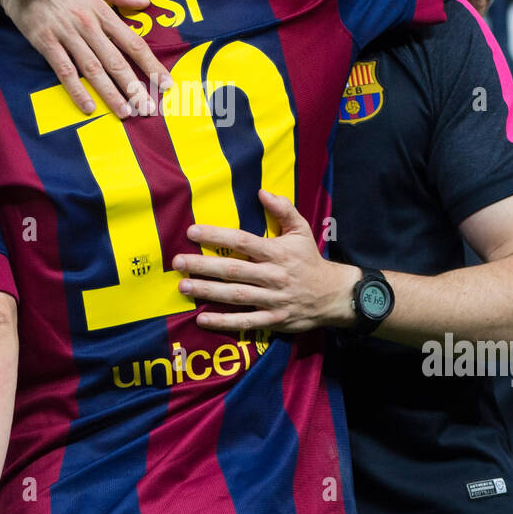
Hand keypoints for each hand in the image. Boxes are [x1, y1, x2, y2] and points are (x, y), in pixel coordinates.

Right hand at [0, 0, 173, 116]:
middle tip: (148, 109)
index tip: (165, 83)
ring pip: (93, 69)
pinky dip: (76, 90)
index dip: (151, 64)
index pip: (133, 42)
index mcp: (102, 10)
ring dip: (110, 93)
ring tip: (125, 112)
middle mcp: (88, 25)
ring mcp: (66, 35)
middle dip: (134, 87)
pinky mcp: (45, 43)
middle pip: (116, 61)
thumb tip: (145, 2)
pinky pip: (64, 71)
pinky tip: (88, 107)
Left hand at [171, 189, 361, 331]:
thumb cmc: (310, 260)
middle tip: (178, 262)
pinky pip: (246, 322)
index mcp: (277, 252)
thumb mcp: (302, 230)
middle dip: (203, 266)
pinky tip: (202, 318)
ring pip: (236, 296)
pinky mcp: (273, 320)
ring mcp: (273, 300)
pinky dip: (224, 322)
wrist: (333, 294)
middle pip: (233, 270)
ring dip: (208, 292)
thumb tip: (261, 191)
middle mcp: (273, 276)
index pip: (242, 241)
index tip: (192, 232)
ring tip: (183, 286)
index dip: (217, 236)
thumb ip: (283, 209)